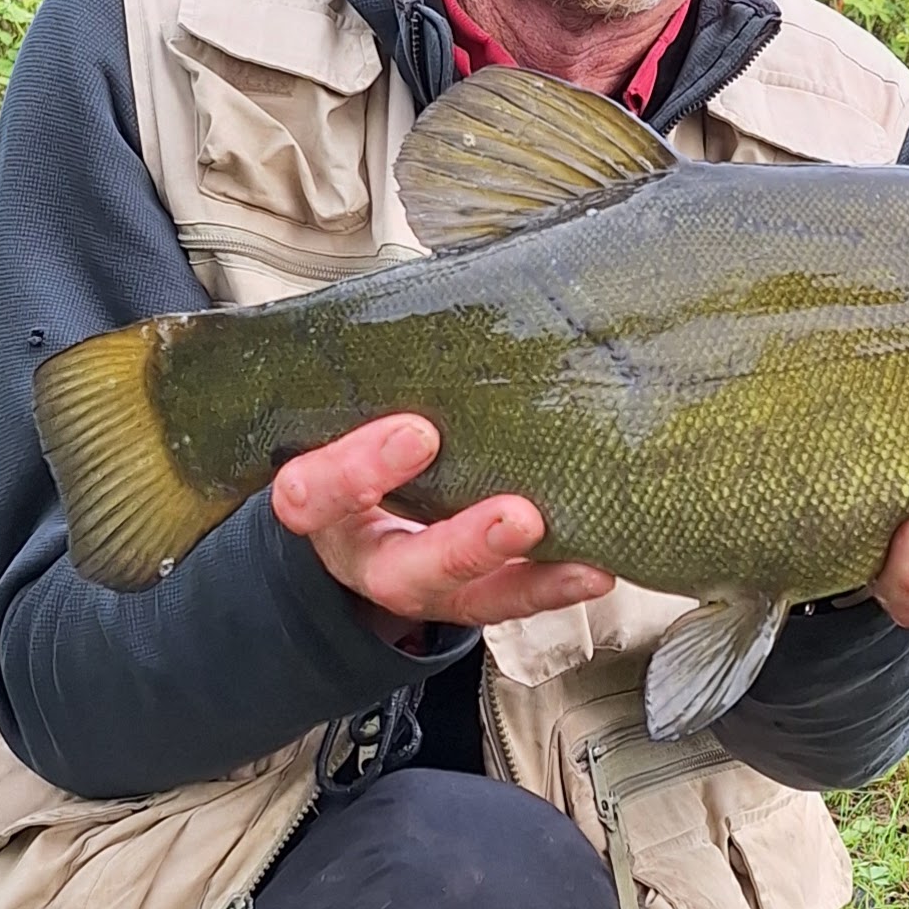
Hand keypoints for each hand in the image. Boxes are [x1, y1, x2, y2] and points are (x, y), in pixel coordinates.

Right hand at [271, 415, 612, 637]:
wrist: (357, 518)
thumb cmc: (356, 442)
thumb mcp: (341, 417)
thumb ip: (370, 387)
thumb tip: (436, 308)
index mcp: (320, 506)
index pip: (315, 496)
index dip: (359, 469)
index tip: (417, 431)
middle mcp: (367, 556)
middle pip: (401, 568)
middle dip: (462, 544)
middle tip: (517, 516)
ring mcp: (420, 585)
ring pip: (463, 595)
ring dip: (522, 574)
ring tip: (574, 551)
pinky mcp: (466, 597)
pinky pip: (510, 601)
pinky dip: (554, 585)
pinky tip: (594, 567)